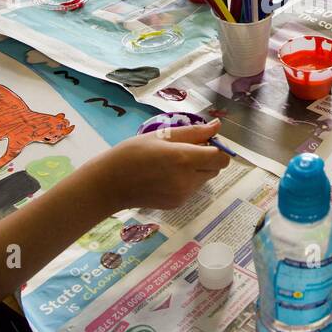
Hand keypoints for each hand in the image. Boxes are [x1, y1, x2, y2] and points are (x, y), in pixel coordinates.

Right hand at [81, 120, 230, 211]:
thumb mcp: (162, 136)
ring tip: (171, 164)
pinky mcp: (177, 204)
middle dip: (207, 158)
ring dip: (197, 170)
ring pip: (204, 179)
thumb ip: (193, 132)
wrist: (111, 184)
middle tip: (184, 150)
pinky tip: (165, 176)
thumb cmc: (132, 153)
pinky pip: (192, 189)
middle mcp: (187, 180)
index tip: (204, 142)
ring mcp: (183, 195)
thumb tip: (217, 127)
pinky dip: (186, 181)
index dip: (217, 148)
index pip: (221, 158)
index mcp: (184, 159)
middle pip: (215, 169)